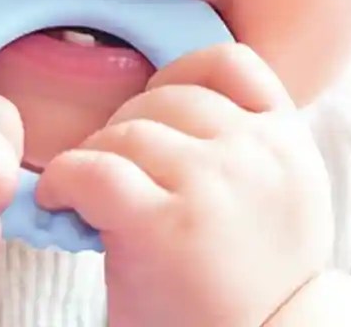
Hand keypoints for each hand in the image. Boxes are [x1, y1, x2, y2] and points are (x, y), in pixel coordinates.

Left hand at [36, 43, 333, 326]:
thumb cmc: (249, 288)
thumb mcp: (278, 200)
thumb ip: (244, 147)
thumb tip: (159, 105)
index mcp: (287, 144)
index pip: (230, 63)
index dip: (180, 77)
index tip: (156, 112)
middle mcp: (255, 154)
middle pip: (168, 97)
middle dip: (129, 129)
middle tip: (116, 173)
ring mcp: (210, 184)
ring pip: (127, 130)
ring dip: (96, 156)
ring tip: (90, 196)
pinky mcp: (161, 224)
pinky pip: (92, 170)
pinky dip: (65, 179)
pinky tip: (63, 201)